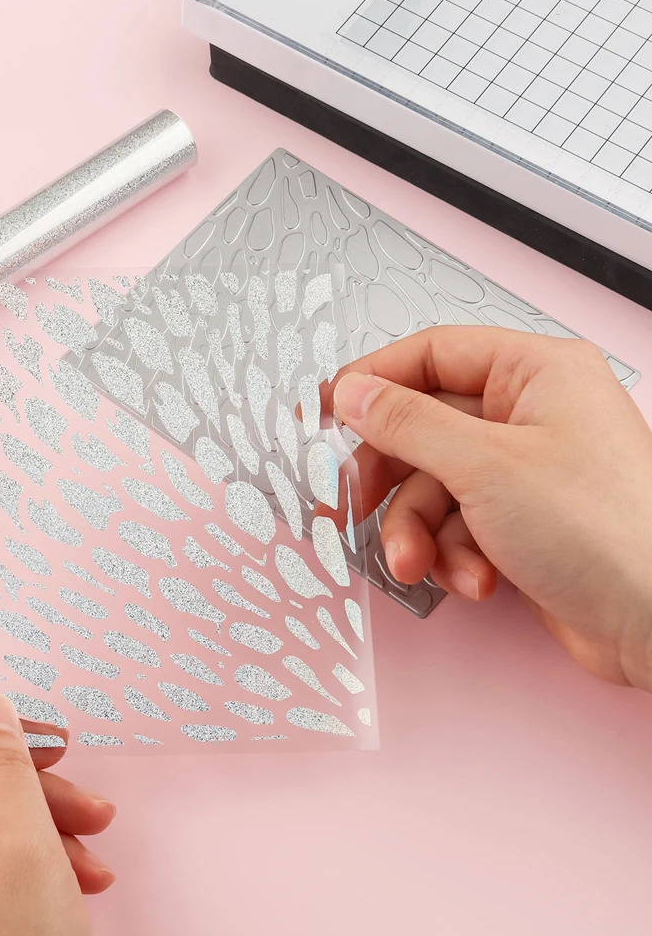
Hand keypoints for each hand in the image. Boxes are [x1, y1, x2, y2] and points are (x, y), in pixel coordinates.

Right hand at [329, 327, 651, 690]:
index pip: (432, 355)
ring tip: (421, 563)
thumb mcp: (484, 465)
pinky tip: (474, 579)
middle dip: (390, 480)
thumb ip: (407, 423)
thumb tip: (355, 393)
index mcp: (535, 374)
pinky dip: (452, 557)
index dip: (375, 383)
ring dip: (418, 532)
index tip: (328, 414)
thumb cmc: (607, 531)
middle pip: (423, 430)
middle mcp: (530, 417)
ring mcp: (526, 474)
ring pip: (432, 488)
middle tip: (349, 505)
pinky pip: (456, 527)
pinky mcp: (521, 526)